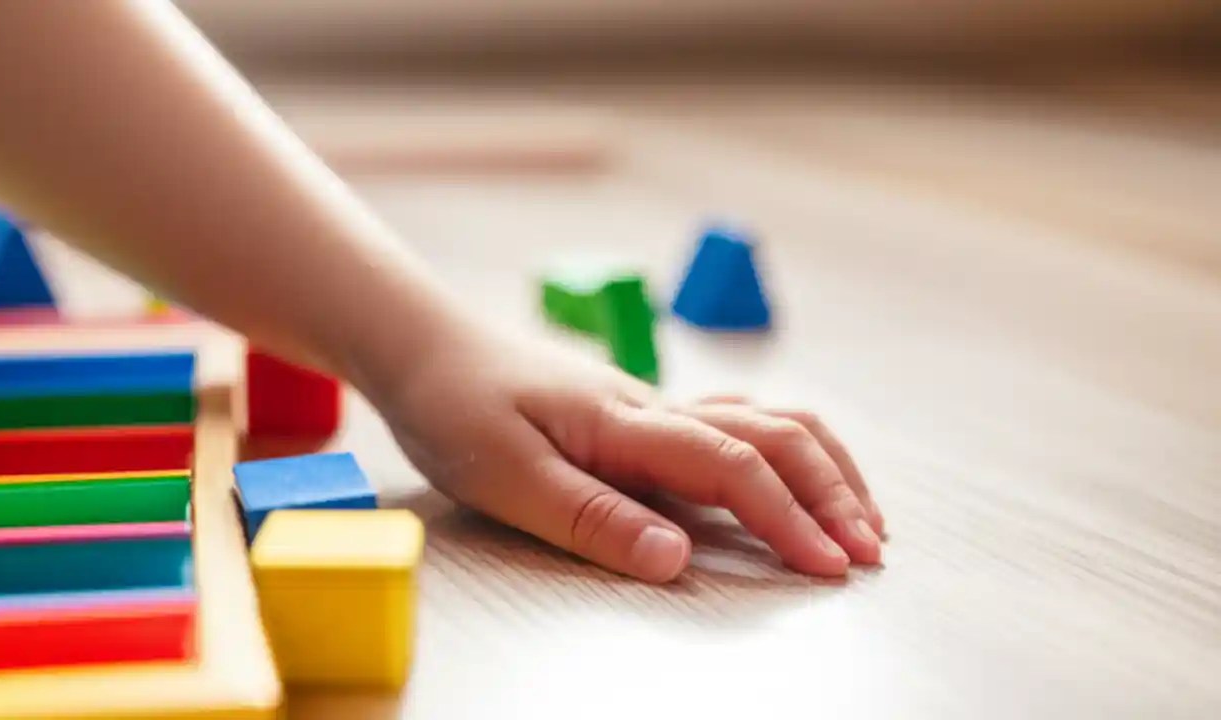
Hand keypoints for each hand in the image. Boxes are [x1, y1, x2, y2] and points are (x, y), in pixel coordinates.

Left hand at [375, 324, 884, 582]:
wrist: (428, 346)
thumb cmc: (456, 407)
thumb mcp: (505, 476)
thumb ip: (591, 518)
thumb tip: (677, 560)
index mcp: (626, 423)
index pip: (733, 466)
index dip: (790, 517)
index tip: (832, 568)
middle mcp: (654, 408)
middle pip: (775, 434)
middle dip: (833, 492)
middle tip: (871, 551)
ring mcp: (654, 406)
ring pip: (767, 420)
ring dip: (822, 466)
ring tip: (860, 515)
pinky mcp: (644, 413)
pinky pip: (737, 420)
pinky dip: (786, 451)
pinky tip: (794, 475)